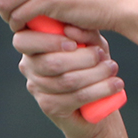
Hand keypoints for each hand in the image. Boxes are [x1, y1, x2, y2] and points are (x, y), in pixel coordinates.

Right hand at [15, 22, 126, 137]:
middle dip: (83, 59)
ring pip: (66, 81)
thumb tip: (70, 30)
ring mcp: (37, 89)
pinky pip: (75, 97)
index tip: (74, 44)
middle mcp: (29, 67)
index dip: (48, 41)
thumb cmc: (92, 65)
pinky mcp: (50, 107)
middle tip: (103, 56)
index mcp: (33, 46)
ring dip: (96, 74)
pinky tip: (115, 85)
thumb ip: (83, 32)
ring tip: (112, 69)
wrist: (99, 102)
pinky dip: (100, 90)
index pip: (23, 41)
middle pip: (51, 63)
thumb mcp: (91, 43)